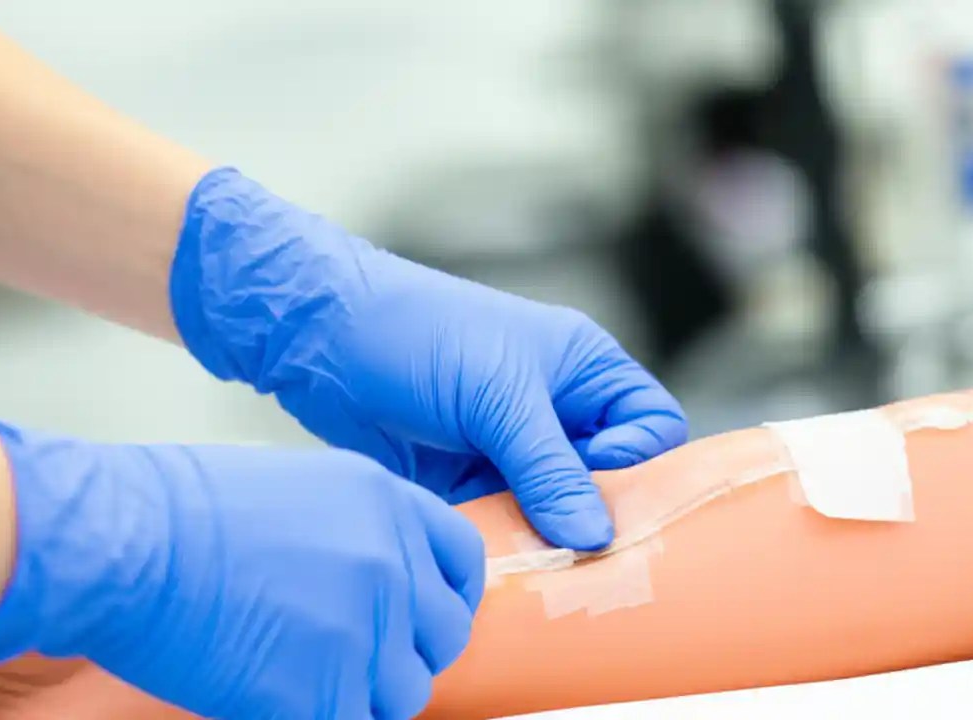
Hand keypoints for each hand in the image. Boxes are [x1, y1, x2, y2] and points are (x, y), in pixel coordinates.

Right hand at [0, 422, 484, 719]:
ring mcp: (364, 630)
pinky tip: (280, 698)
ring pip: (404, 693)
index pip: (462, 562)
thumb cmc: (179, 509)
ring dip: (362, 695)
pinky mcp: (325, 693)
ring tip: (304, 678)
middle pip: (443, 636)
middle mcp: (391, 563)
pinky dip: (321, 715)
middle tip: (353, 658)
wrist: (127, 544)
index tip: (426, 620)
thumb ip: (353, 531)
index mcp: (386, 503)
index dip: (448, 598)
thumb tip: (367, 580)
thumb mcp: (296, 487)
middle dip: (403, 652)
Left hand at [171, 168, 687, 550]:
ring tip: (525, 559)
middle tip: (571, 549)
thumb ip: (548, 469)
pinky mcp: (468, 480)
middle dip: (593, 515)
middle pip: (608, 480)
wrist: (321, 338)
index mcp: (583, 369)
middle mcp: (556, 410)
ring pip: (555, 511)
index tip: (599, 486)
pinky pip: (505, 524)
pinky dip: (502, 545)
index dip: (638, 462)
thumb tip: (596, 539)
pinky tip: (490, 563)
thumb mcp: (495, 399)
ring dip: (542, 537)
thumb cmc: (418, 337)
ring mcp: (511, 448)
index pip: (651, 427)